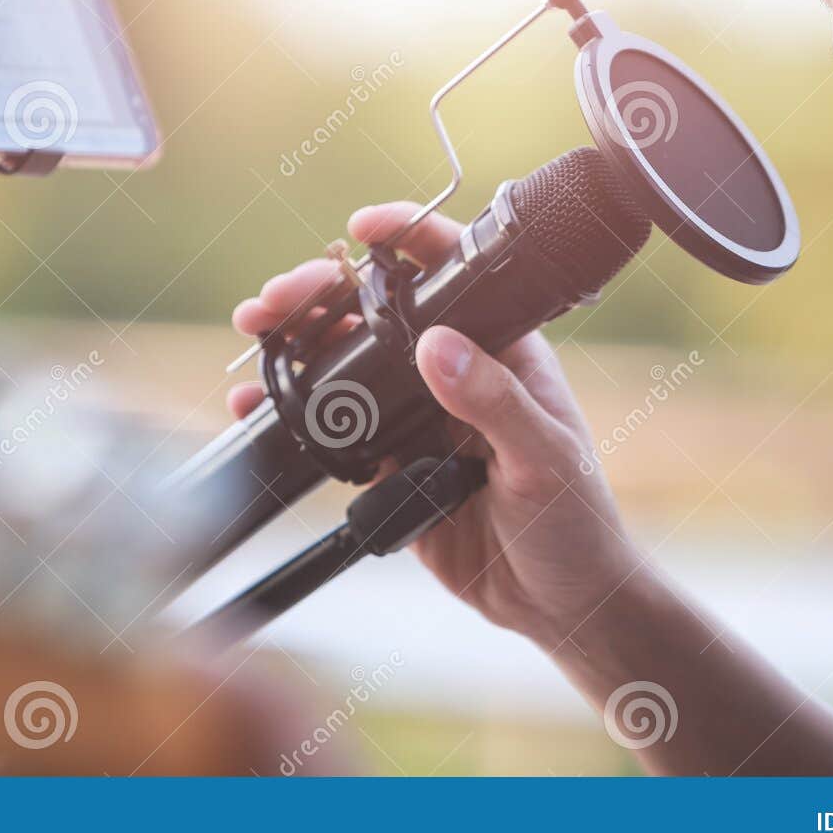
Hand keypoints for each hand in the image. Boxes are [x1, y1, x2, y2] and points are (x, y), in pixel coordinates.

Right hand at [229, 203, 644, 647]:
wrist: (560, 604)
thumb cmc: (576, 522)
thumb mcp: (544, 458)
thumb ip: (493, 402)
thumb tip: (437, 346)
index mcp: (502, 350)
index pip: (452, 274)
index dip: (405, 240)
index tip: (362, 228)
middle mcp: (454, 372)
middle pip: (376, 311)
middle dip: (321, 293)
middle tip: (279, 300)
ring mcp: (418, 417)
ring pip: (345, 362)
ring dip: (296, 344)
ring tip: (258, 336)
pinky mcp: (390, 465)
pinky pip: (332, 429)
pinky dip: (291, 412)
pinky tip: (255, 406)